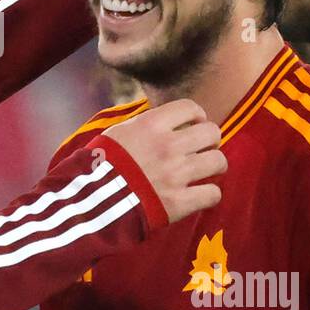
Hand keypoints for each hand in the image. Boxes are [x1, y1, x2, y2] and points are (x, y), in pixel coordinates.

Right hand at [102, 99, 224, 222]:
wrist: (90, 201)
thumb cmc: (99, 165)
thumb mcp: (116, 133)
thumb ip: (144, 125)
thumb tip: (164, 122)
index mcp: (151, 125)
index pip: (191, 107)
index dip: (197, 115)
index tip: (194, 123)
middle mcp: (168, 146)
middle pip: (212, 132)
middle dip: (209, 140)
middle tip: (202, 148)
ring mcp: (176, 175)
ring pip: (219, 161)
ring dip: (213, 165)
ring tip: (204, 170)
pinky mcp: (179, 202)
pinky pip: (213, 194)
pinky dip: (209, 194)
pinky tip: (200, 194)